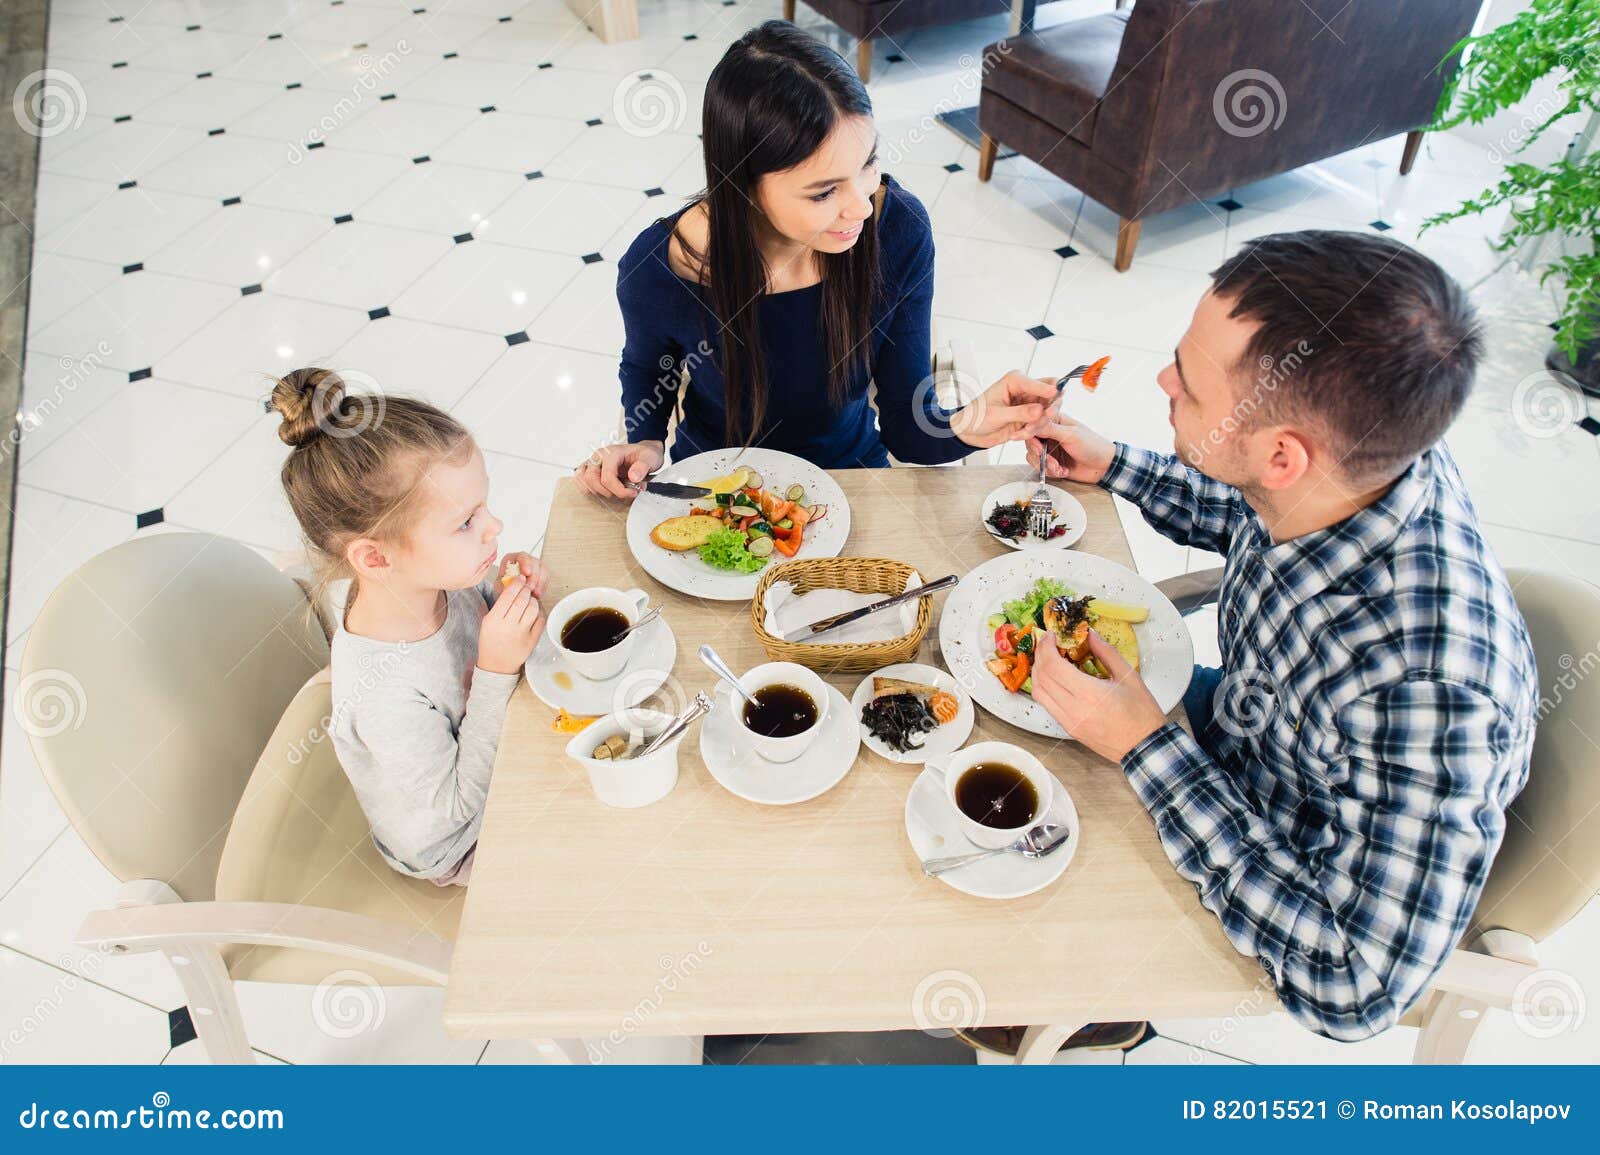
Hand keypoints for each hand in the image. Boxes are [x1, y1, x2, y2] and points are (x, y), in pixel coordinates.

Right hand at [477, 576, 544, 674]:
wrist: (496, 665)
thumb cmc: (490, 641)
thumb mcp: (487, 621)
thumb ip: (499, 605)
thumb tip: (512, 586)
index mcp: (494, 620)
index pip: (508, 595)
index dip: (516, 583)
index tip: (520, 578)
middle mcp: (508, 626)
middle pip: (522, 600)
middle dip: (526, 589)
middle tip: (527, 586)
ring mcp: (522, 634)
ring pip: (533, 609)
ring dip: (533, 600)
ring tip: (530, 599)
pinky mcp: (532, 640)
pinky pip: (540, 620)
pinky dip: (539, 612)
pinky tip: (535, 611)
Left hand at [497, 551, 548, 599]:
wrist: (510, 593)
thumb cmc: (504, 587)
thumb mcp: (500, 585)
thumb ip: (504, 583)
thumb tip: (509, 584)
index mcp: (512, 558)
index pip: (521, 556)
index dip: (525, 563)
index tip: (527, 573)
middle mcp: (525, 560)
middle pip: (534, 562)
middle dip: (534, 577)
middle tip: (530, 587)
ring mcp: (535, 566)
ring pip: (543, 570)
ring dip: (539, 583)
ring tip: (534, 593)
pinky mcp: (542, 574)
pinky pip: (546, 578)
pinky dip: (543, 587)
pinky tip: (537, 594)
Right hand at [574, 440, 664, 499]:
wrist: (643, 454)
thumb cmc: (645, 456)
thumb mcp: (651, 459)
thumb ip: (643, 467)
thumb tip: (633, 477)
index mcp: (612, 452)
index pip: (607, 477)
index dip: (619, 490)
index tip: (633, 493)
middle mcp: (599, 456)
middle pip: (591, 479)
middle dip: (607, 491)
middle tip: (623, 493)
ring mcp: (593, 462)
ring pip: (582, 479)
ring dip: (597, 490)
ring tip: (612, 491)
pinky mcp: (590, 468)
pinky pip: (579, 478)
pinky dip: (587, 487)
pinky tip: (601, 490)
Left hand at [950, 370, 1059, 448]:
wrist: (969, 432)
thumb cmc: (976, 417)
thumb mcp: (996, 415)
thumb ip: (1020, 413)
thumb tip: (1040, 410)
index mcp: (1016, 381)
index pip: (1042, 382)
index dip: (1049, 391)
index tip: (1054, 398)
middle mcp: (1025, 390)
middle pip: (1051, 396)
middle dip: (1049, 410)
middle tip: (1042, 419)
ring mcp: (1029, 405)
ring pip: (1048, 413)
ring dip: (1037, 425)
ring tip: (1021, 432)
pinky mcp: (1028, 418)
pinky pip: (1040, 425)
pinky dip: (1031, 433)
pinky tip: (1016, 435)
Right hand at [1025, 415, 1114, 484]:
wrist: (1104, 466)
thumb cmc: (1092, 446)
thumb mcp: (1070, 434)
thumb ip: (1048, 429)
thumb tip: (1028, 425)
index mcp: (1054, 421)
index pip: (1033, 424)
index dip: (1030, 436)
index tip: (1036, 446)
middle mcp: (1050, 433)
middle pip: (1030, 442)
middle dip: (1038, 454)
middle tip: (1049, 460)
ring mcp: (1050, 449)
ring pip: (1033, 456)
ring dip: (1045, 465)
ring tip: (1058, 467)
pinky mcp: (1051, 462)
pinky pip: (1040, 467)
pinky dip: (1050, 472)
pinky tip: (1063, 471)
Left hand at [1029, 628, 1168, 762]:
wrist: (1144, 746)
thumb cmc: (1141, 713)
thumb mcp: (1128, 675)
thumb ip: (1106, 652)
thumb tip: (1090, 634)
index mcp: (1089, 693)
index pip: (1053, 666)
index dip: (1047, 647)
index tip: (1050, 635)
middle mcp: (1073, 709)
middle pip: (1042, 678)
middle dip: (1040, 656)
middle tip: (1047, 643)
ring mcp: (1069, 721)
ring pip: (1039, 693)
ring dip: (1038, 673)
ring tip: (1047, 659)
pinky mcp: (1069, 729)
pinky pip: (1047, 705)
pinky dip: (1044, 688)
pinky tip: (1053, 679)